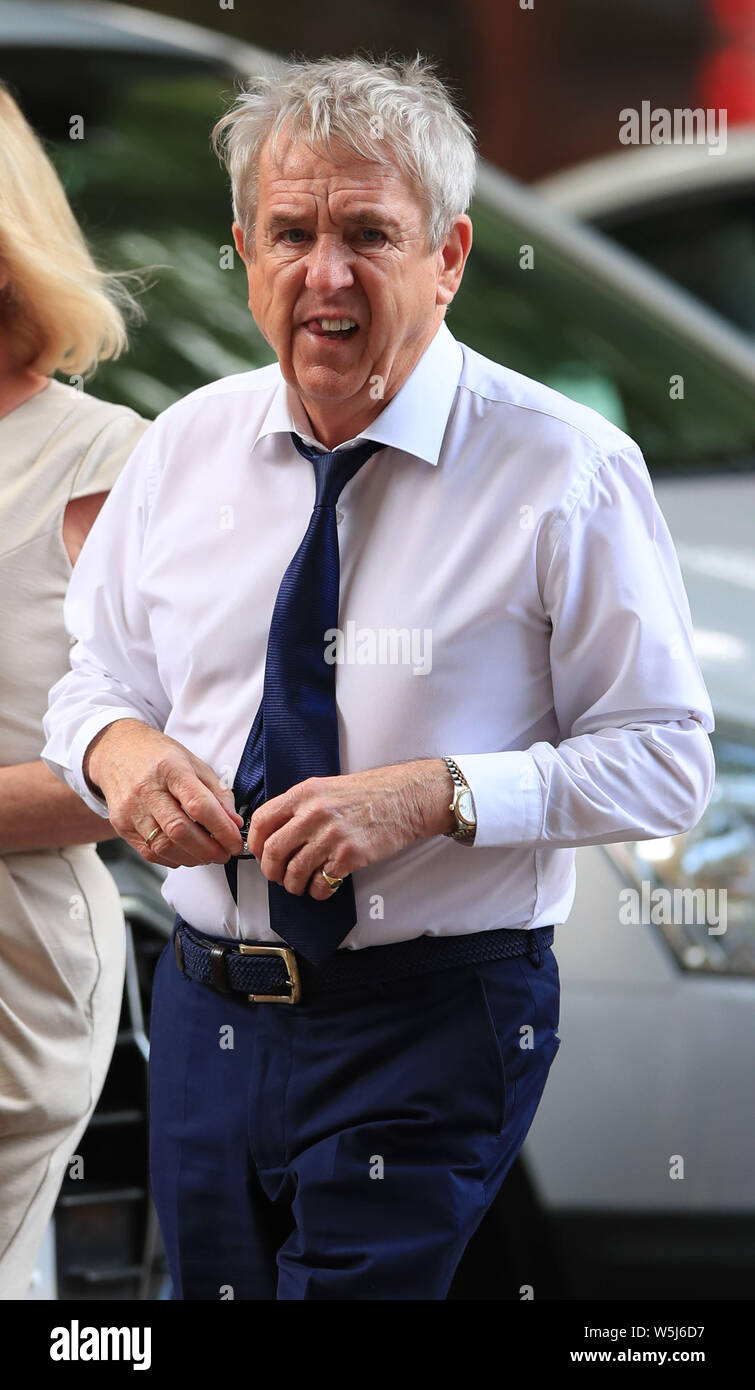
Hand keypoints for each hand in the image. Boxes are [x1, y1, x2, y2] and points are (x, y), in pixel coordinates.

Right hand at [85, 719, 243, 866]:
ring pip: (163, 847)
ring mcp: (130, 810)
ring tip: (208, 854)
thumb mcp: (193, 762)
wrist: (115, 751)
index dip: (222, 829)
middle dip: (209, 849)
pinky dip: (173, 858)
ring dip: (192, 857)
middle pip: (179, 830)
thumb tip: (234, 823)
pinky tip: (185, 852)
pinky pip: (150, 853)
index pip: (198, 805)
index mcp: (170, 768)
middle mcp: (146, 789)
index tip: (236, 841)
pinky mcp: (121, 826)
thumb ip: (217, 792)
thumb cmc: (158, 756)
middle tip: (224, 853)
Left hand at [246, 759, 455, 899]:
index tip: (259, 854)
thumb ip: (300, 806)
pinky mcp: (349, 855)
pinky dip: (318, 891)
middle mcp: (313, 813)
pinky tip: (323, 886)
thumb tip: (276, 832)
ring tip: (300, 884)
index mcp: (304, 794)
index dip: (254, 843)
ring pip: (294, 872)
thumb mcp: (326, 788)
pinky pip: (321, 883)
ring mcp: (331, 836)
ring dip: (293, 885)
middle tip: (277, 876)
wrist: (405, 797)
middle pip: (272, 851)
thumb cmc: (369, 794)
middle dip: (271, 870)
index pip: (262, 821)